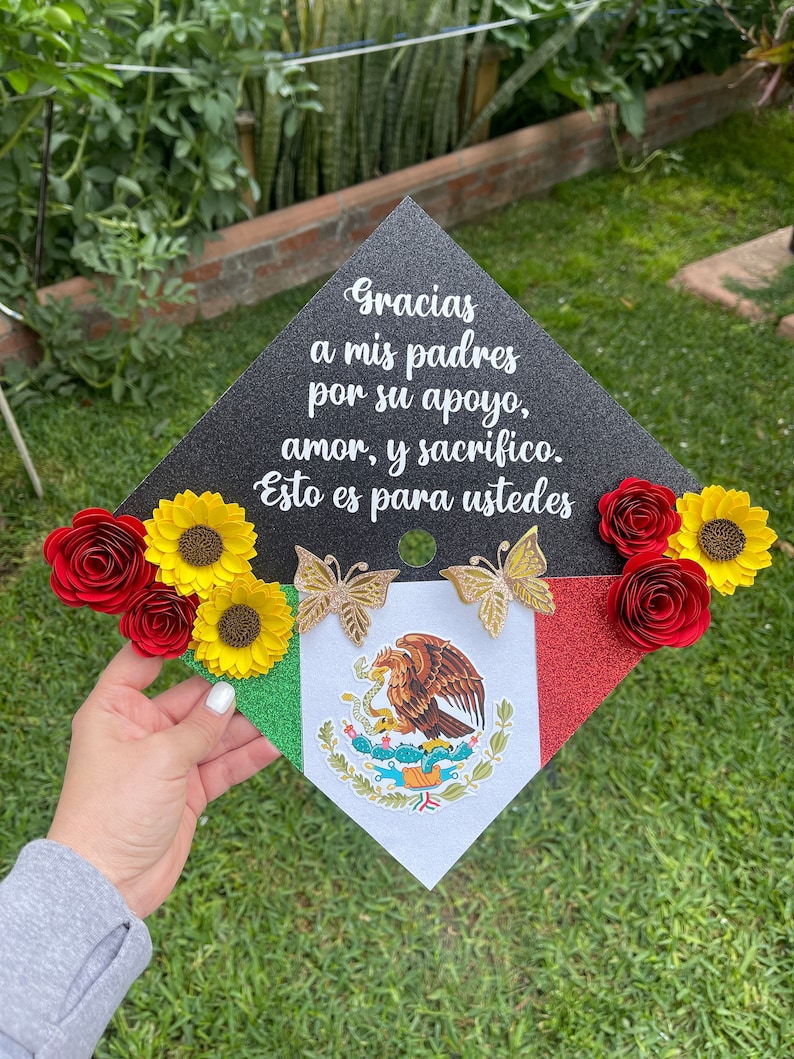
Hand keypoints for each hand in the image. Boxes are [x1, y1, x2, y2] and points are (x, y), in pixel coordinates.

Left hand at [48, 643, 279, 916]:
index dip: (173, 644)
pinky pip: (223, 765)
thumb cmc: (113, 811)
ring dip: (247, 722)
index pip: (141, 663)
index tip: (210, 628)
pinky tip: (278, 740)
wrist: (108, 884)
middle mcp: (141, 731)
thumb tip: (229, 696)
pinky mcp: (187, 791)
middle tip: (267, 669)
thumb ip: (200, 726)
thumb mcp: (160, 758)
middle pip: (190, 699)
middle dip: (228, 688)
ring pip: (214, 733)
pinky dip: (249, 754)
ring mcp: (166, 762)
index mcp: (115, 711)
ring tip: (284, 700)